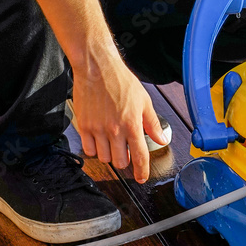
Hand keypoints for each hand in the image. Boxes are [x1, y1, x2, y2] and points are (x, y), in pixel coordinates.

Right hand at [72, 50, 167, 182]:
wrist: (97, 68)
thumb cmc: (121, 81)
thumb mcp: (144, 101)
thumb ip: (152, 123)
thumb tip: (161, 139)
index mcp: (132, 124)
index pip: (140, 156)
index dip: (141, 171)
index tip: (141, 178)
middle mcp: (114, 130)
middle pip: (120, 162)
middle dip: (124, 161)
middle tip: (125, 151)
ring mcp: (97, 129)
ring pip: (104, 158)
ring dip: (109, 155)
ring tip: (112, 142)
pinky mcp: (83, 126)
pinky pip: (89, 150)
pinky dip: (95, 149)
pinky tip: (99, 140)